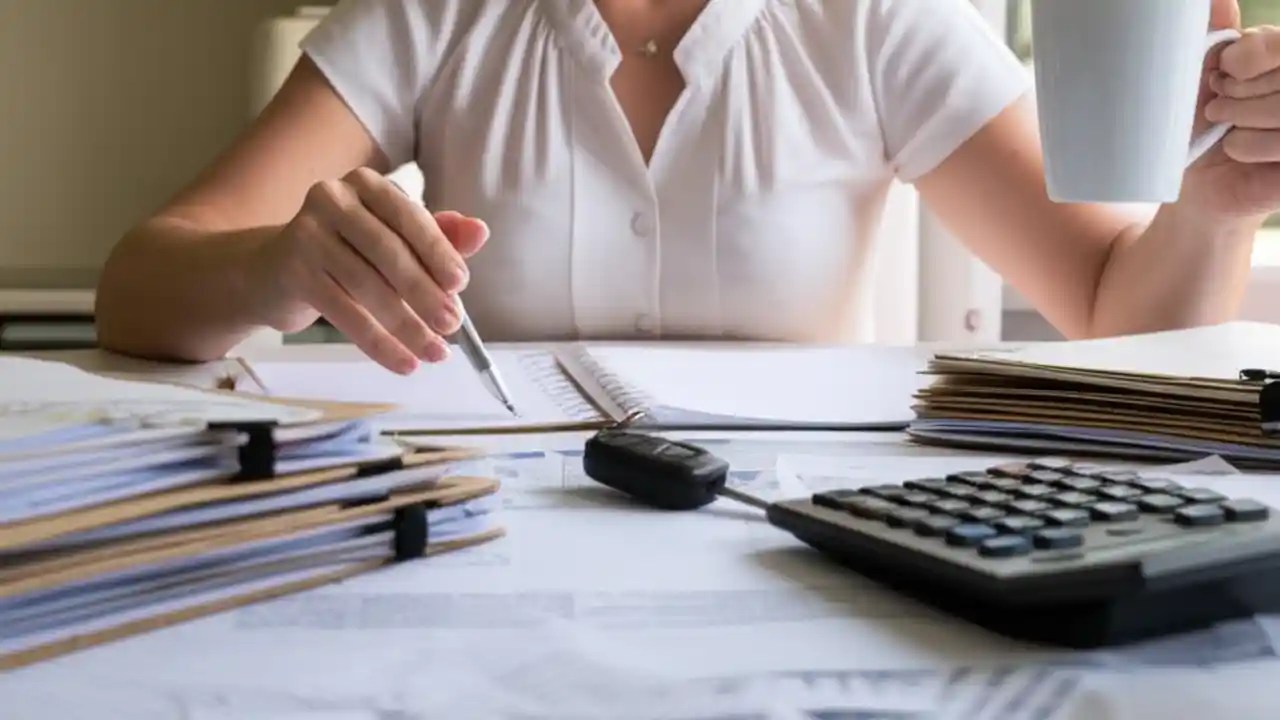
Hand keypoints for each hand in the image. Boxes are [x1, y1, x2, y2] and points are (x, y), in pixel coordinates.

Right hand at [263, 167, 488, 373]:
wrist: (272, 271)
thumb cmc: (347, 251)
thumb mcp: (393, 238)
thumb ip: (438, 236)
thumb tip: (480, 232)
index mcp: (366, 184)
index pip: (410, 217)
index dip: (438, 251)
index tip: (460, 285)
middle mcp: (332, 199)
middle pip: (389, 253)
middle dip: (425, 294)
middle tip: (452, 325)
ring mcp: (307, 234)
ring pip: (368, 286)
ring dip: (407, 326)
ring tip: (434, 351)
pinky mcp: (293, 272)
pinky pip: (344, 313)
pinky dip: (378, 343)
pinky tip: (403, 362)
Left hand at [1183, 0, 1279, 221]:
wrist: (1197, 177)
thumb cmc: (1203, 119)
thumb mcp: (1203, 71)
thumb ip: (1218, 33)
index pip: (1277, 44)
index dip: (1246, 57)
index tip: (1222, 72)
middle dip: (1238, 91)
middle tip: (1218, 105)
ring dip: (1238, 120)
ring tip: (1225, 126)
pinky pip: (1279, 146)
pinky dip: (1244, 147)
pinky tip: (1235, 148)